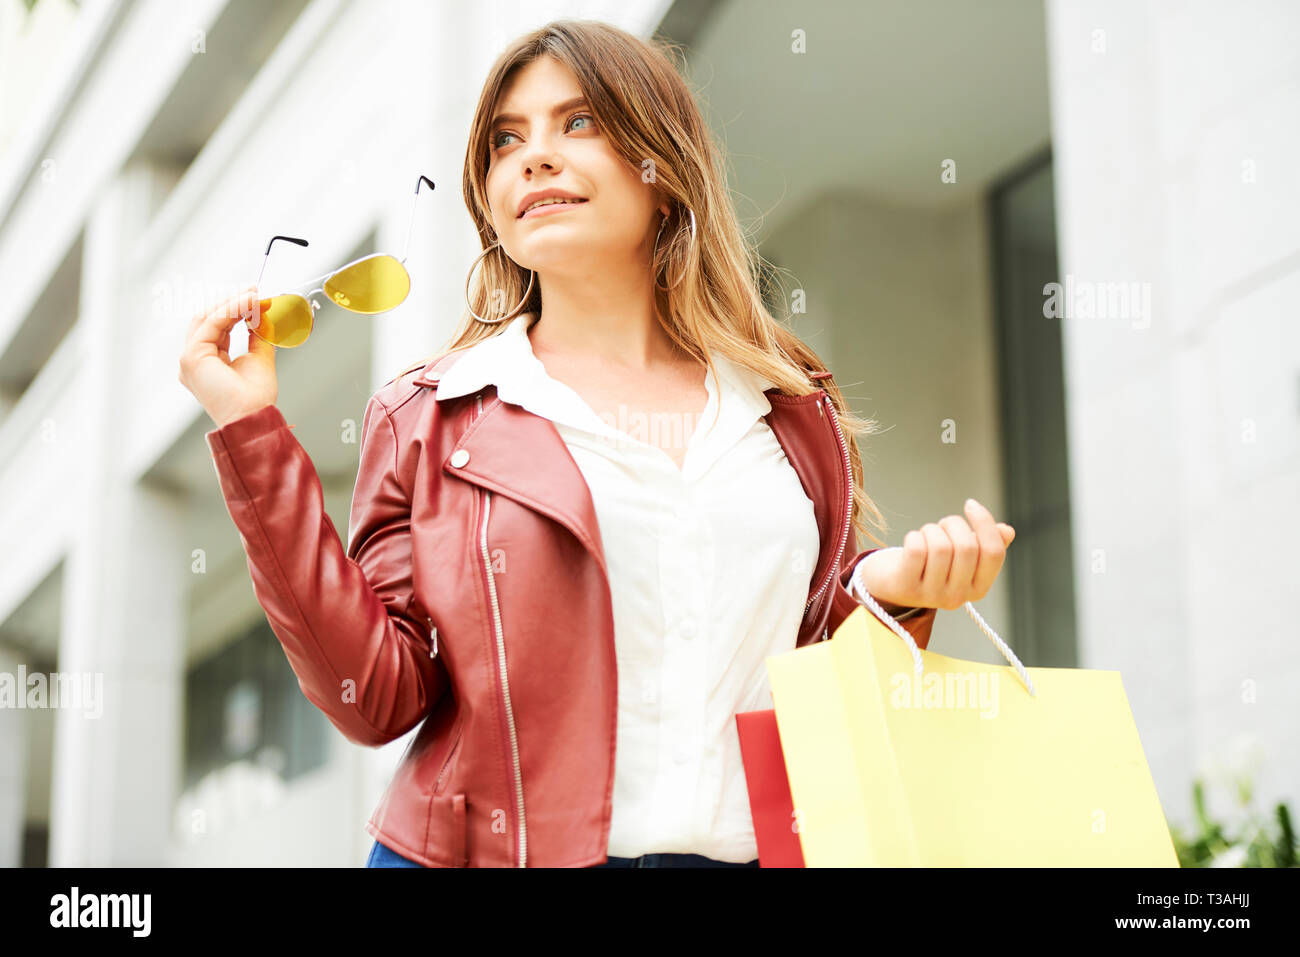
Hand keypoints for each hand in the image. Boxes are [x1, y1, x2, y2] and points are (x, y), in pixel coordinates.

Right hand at [178, 286, 278, 427]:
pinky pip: (211, 323)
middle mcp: (194, 359)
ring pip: (207, 317)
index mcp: (207, 360)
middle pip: (207, 318)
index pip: (217, 326)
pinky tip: (249, 302)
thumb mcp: (259, 357)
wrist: (253, 417)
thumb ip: (257, 334)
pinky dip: (231, 309)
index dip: (236, 309)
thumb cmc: (255, 397)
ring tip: (255, 295)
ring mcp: (189, 358)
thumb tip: (262, 311)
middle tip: (255, 291)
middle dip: (232, 302)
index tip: (257, 297)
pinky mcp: (191, 357)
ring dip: (233, 303)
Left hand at [853, 499, 1014, 611]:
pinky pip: (916, 550)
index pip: (994, 553)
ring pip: (940, 547)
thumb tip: (1007, 531)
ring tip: (926, 534)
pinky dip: (914, 536)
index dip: (985, 523)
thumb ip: (985, 544)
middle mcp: (958, 597)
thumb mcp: (960, 554)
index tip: (970, 504)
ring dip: (931, 530)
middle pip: (967, 547)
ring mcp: (931, 596)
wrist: (890, 582)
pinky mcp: (905, 588)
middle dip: (952, 524)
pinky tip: (912, 541)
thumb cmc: (930, 562)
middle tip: (941, 525)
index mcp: (979, 589)